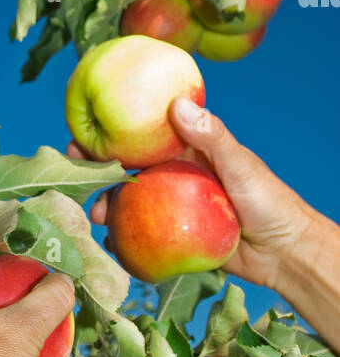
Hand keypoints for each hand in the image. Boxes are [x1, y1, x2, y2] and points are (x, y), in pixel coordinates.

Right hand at [77, 97, 317, 291]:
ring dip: (106, 207)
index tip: (79, 137)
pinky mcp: (172, 238)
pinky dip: (122, 241)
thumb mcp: (240, 165)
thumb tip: (177, 105)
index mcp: (184, 153)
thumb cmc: (270, 200)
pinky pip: (140, 238)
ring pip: (127, 205)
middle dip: (94, 173)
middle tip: (73, 180)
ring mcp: (169, 209)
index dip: (107, 135)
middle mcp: (172, 178)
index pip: (139, 138)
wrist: (284, 251)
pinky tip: (111, 245)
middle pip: (124, 171)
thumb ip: (212, 136)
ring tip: (96, 217)